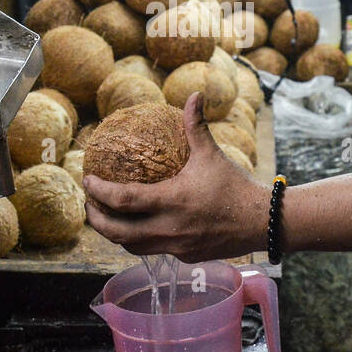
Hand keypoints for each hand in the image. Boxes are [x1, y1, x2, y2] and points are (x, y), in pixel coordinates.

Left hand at [83, 93, 267, 260]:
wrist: (263, 221)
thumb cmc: (236, 186)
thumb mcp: (212, 154)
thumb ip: (196, 125)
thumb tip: (193, 94)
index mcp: (173, 201)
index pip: (123, 201)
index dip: (99, 192)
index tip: (88, 179)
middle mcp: (170, 228)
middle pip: (117, 232)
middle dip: (96, 218)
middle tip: (89, 202)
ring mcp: (176, 246)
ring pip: (131, 246)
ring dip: (114, 232)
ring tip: (107, 215)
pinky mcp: (185, 256)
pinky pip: (153, 249)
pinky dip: (139, 238)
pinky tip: (138, 225)